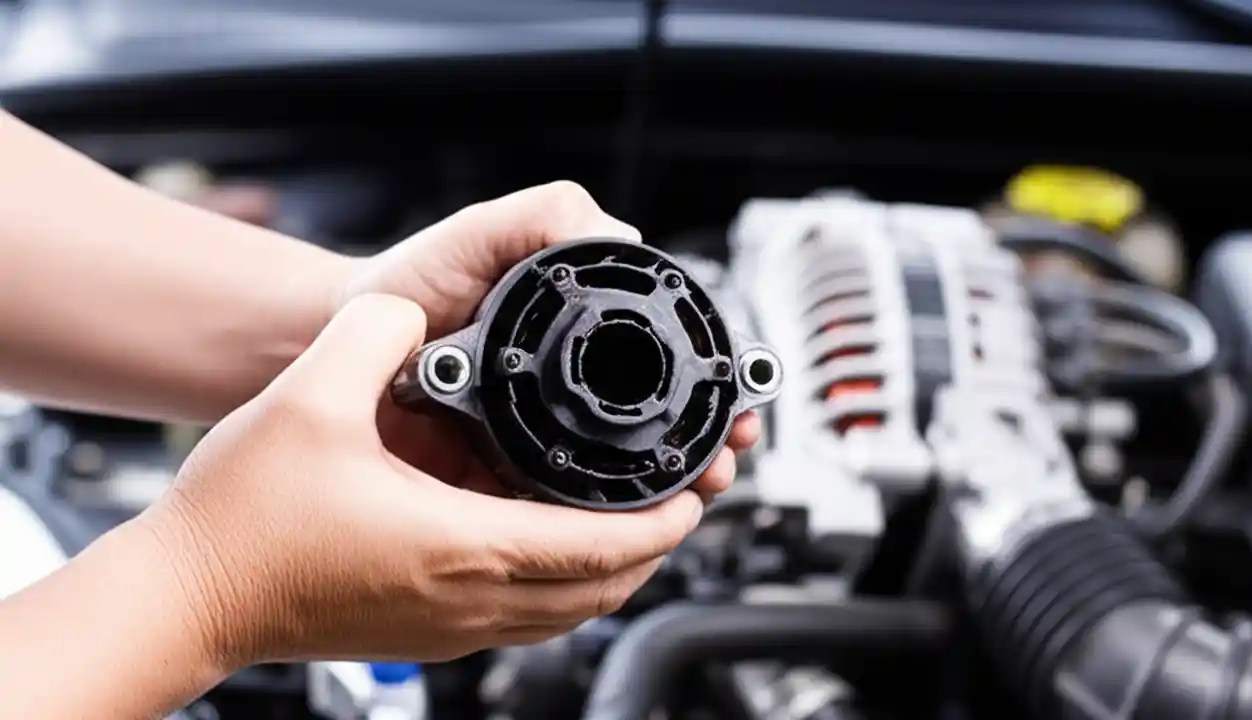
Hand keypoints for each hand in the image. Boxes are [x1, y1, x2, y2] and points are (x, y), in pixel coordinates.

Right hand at [135, 295, 708, 669]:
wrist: (185, 594)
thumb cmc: (240, 519)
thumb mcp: (311, 396)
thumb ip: (376, 333)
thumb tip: (412, 313)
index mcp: (460, 546)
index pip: (601, 547)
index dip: (662, 520)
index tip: (693, 490)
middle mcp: (467, 600)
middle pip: (600, 590)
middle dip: (654, 548)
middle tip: (675, 501)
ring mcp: (447, 627)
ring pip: (566, 614)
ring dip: (611, 570)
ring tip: (628, 523)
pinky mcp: (423, 635)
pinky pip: (524, 621)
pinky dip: (562, 587)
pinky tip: (547, 547)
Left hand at [339, 181, 759, 496]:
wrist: (331, 343)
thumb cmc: (406, 282)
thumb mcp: (485, 230)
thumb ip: (552, 217)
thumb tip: (626, 240)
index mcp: (575, 332)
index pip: (664, 362)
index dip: (708, 384)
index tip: (732, 404)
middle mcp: (564, 390)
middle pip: (658, 429)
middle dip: (702, 450)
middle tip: (720, 463)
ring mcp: (537, 442)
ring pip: (620, 483)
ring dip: (664, 495)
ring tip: (688, 496)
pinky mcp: (502, 487)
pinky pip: (560, 513)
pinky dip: (600, 526)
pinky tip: (623, 528)